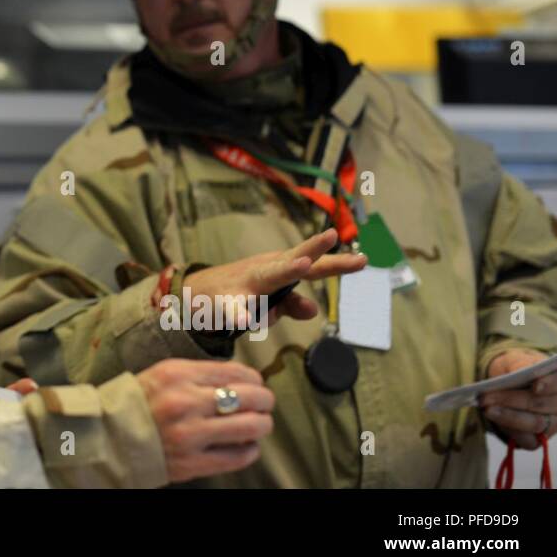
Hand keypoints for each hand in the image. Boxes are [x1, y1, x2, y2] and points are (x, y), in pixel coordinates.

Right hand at [135, 358, 274, 482]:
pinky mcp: (192, 462)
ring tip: (260, 423)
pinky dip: (250, 450)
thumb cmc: (139, 402)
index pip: (235, 372)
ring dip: (262, 424)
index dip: (254, 378)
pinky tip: (247, 445)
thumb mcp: (164, 374)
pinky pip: (236, 456)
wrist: (110, 436)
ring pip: (249, 426)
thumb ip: (199, 374)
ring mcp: (190, 435)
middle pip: (249, 397)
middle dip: (265, 400)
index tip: (256, 383)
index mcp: (178, 374)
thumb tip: (240, 380)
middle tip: (265, 402)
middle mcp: (186, 402)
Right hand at [182, 228, 365, 328]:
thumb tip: (314, 309)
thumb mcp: (268, 299)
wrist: (193, 294)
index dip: (337, 263)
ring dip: (285, 270)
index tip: (363, 260)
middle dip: (312, 249)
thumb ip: (291, 304)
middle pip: (291, 260)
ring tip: (302, 266)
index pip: (313, 266)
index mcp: (277, 270)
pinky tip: (246, 320)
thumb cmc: (238, 293)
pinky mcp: (225, 302)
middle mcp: (263, 272)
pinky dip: (240, 314)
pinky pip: (234, 310)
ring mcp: (244, 285)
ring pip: (267, 278)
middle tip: (331, 236)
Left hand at [481, 349, 556, 448]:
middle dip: (512, 400)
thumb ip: (520, 365)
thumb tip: (518, 372)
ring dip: (508, 417)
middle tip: (486, 396)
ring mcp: (554, 423)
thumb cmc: (517, 369)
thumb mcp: (517, 360)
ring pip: (535, 423)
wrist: (510, 382)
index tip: (535, 386)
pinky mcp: (541, 438)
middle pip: (541, 404)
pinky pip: (528, 440)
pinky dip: (509, 430)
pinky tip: (495, 419)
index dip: (549, 384)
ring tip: (487, 409)